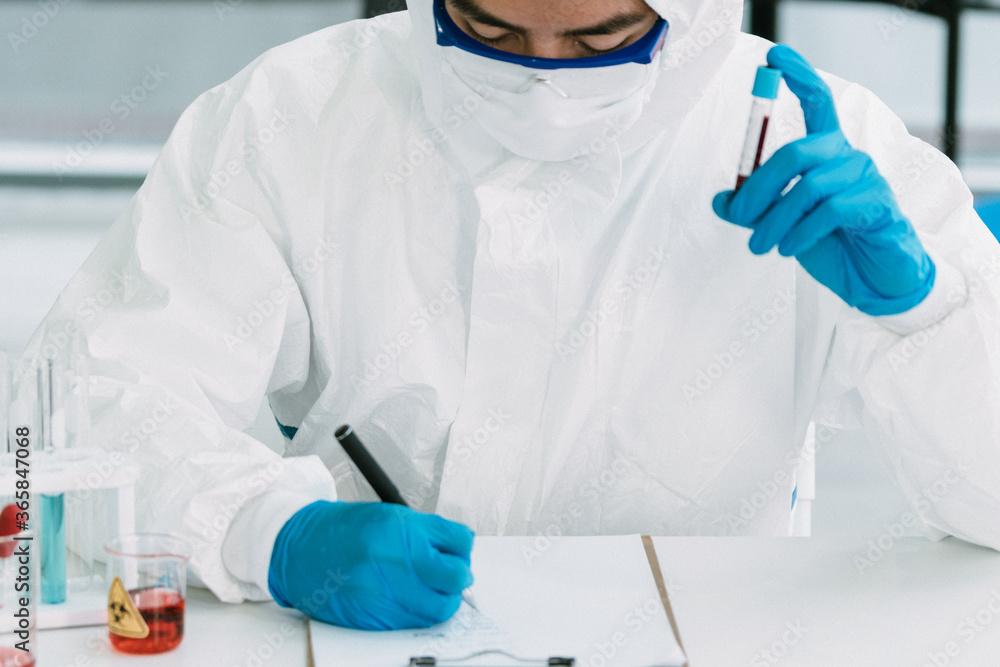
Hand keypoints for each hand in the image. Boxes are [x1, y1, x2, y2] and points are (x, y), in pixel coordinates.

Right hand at [267, 501, 473, 629]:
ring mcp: (383, 591)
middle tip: (451, 574)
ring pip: (439, 607)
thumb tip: (462, 546)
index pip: (458, 543)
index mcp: (400, 529)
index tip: (458, 552)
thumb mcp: (390, 515)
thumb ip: (429, 531)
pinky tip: (411, 599)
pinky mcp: (373, 617)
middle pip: (455, 578)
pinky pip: (414, 622)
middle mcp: (393, 560)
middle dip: (459, 577)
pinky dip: (420, 613)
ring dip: (443, 599)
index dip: (462, 549)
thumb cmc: (343, 530)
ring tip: (432, 589)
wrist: (299, 550)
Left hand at [712, 44, 934, 315]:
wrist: (871, 276)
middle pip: (795, 153)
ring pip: (809, 188)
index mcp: (826, 150)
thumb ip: (752, 209)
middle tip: (738, 219)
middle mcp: (847, 155)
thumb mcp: (780, 223)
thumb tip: (719, 199)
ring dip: (774, 221)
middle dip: (757, 189)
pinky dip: (800, 233)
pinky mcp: (875, 203)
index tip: (774, 58)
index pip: (816, 101)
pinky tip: (788, 249)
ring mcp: (865, 177)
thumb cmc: (829, 241)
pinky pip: (829, 211)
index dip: (798, 76)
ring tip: (760, 246)